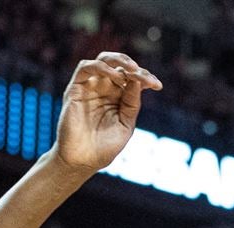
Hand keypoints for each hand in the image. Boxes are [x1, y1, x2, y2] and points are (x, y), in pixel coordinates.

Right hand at [53, 53, 162, 175]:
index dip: (145, 78)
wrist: (82, 161)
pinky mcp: (75, 88)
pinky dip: (102, 67)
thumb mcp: (125, 126)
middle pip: (119, 65)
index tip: (158, 86)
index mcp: (118, 98)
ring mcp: (90, 87)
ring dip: (120, 61)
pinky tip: (117, 78)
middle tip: (145, 76)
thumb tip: (138, 80)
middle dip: (134, 68)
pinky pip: (86, 67)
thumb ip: (131, 104)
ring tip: (133, 71)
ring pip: (104, 60)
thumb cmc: (103, 148)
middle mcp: (104, 89)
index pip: (132, 79)